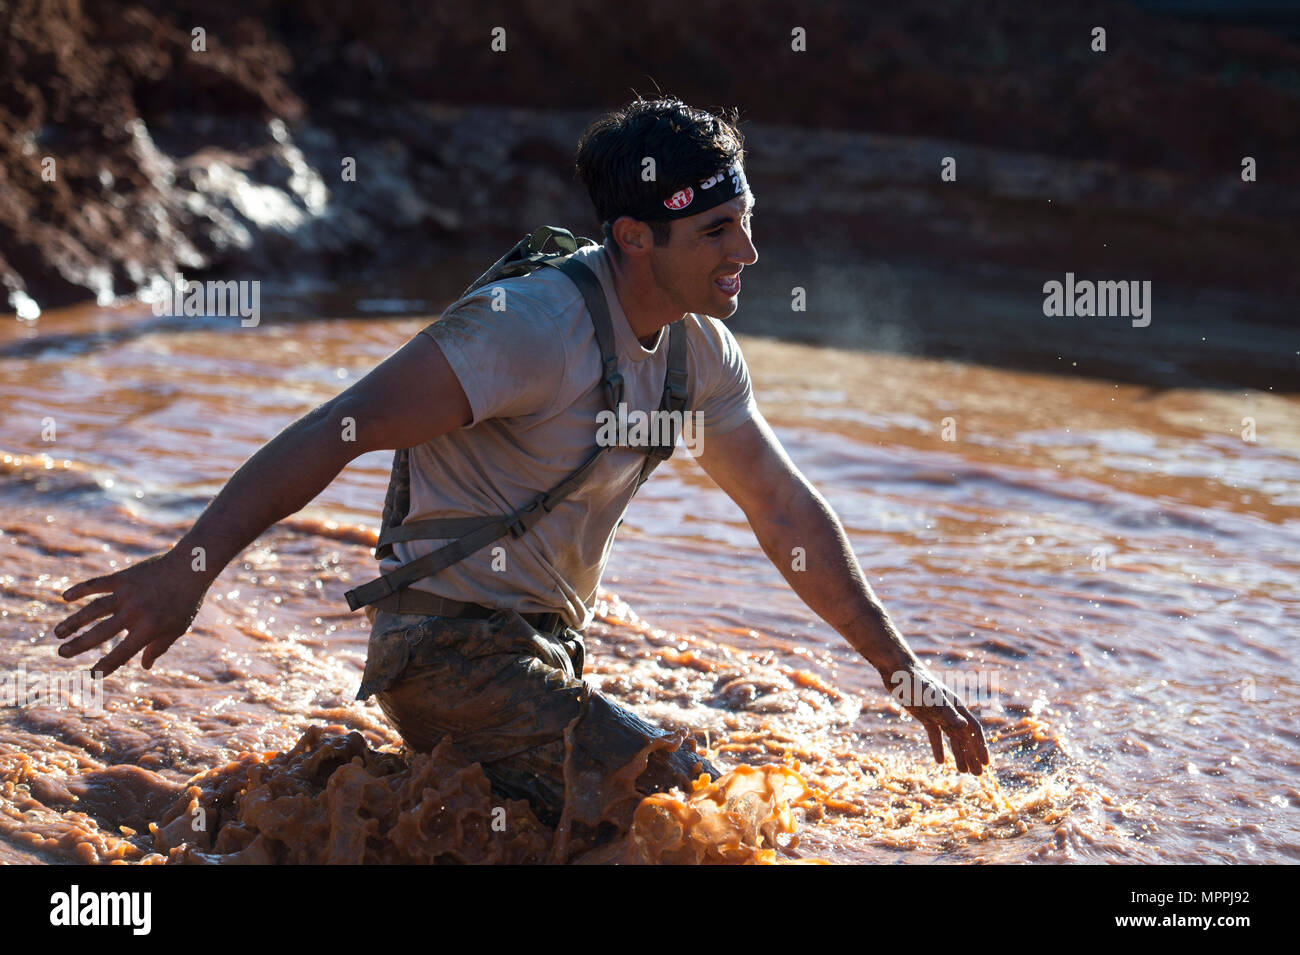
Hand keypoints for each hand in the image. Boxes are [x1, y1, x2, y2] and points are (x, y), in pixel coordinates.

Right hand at [53, 551, 208, 675]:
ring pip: (93, 610)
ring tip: (58, 632)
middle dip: (78, 645)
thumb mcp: (178, 628)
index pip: (121, 653)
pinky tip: (65, 597)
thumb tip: (145, 666)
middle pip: (100, 633)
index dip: (106, 666)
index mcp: (149, 629)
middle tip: (61, 653)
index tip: (91, 675)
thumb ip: (159, 647)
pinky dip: (80, 590)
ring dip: (73, 621)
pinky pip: (97, 584)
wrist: (190, 567)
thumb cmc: (187, 601)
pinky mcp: (123, 577)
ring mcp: (127, 594)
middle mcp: (134, 613)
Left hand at [882, 661, 990, 775]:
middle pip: (965, 737)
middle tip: (978, 775)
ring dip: (958, 754)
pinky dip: (938, 747)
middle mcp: (950, 711)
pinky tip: (939, 761)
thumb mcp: (932, 698)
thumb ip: (948, 713)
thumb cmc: (917, 682)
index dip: (981, 747)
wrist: (897, 671)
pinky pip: (935, 735)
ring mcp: (937, 714)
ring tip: (963, 771)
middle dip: (972, 755)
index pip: (974, 730)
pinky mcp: (924, 716)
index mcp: (957, 707)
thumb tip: (965, 728)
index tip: (987, 764)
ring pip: (952, 738)